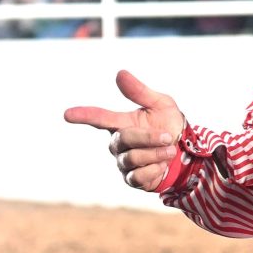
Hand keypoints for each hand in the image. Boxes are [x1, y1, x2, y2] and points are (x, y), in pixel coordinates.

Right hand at [63, 69, 186, 191]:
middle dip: (148, 137)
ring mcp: (123, 162)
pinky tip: (162, 165)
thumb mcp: (161, 104)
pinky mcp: (131, 179)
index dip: (83, 115)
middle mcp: (117, 143)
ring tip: (169, 150)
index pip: (99, 118)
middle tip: (168, 136)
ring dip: (156, 154)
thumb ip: (140, 92)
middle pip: (124, 138)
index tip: (67, 114)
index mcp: (121, 123)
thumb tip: (120, 73)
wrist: (184, 152)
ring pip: (133, 158)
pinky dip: (155, 169)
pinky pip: (139, 176)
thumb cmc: (168, 124)